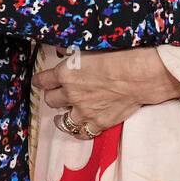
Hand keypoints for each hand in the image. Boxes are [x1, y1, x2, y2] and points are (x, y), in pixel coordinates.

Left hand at [33, 48, 179, 137]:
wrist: (138, 76)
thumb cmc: (119, 56)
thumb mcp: (91, 48)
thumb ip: (74, 54)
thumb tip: (63, 53)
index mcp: (66, 73)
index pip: (43, 80)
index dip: (41, 80)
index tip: (41, 81)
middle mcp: (71, 94)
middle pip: (51, 100)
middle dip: (53, 96)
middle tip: (58, 94)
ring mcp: (84, 111)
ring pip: (62, 121)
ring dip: (62, 117)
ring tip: (62, 115)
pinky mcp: (98, 123)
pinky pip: (83, 133)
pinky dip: (80, 130)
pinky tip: (81, 125)